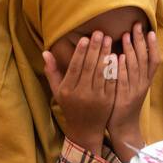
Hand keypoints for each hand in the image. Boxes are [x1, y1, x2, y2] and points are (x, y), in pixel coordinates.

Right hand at [43, 32, 115, 154]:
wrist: (85, 129)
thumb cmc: (70, 107)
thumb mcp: (57, 91)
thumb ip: (52, 71)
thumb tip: (45, 52)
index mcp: (67, 90)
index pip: (75, 67)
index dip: (80, 52)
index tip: (85, 38)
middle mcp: (81, 94)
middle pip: (89, 67)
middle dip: (94, 49)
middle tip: (99, 33)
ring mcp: (96, 98)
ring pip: (102, 73)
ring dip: (105, 54)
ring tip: (108, 40)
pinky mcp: (108, 100)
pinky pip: (112, 81)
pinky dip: (115, 68)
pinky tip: (117, 55)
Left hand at [106, 22, 159, 155]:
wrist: (123, 128)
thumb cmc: (124, 104)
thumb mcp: (133, 87)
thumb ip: (133, 71)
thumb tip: (130, 52)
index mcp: (146, 82)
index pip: (153, 61)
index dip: (153, 46)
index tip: (150, 31)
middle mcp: (142, 85)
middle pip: (144, 60)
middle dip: (141, 41)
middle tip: (137, 25)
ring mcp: (133, 92)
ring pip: (134, 68)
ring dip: (131, 50)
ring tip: (126, 35)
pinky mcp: (122, 98)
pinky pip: (123, 81)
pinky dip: (122, 69)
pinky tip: (118, 57)